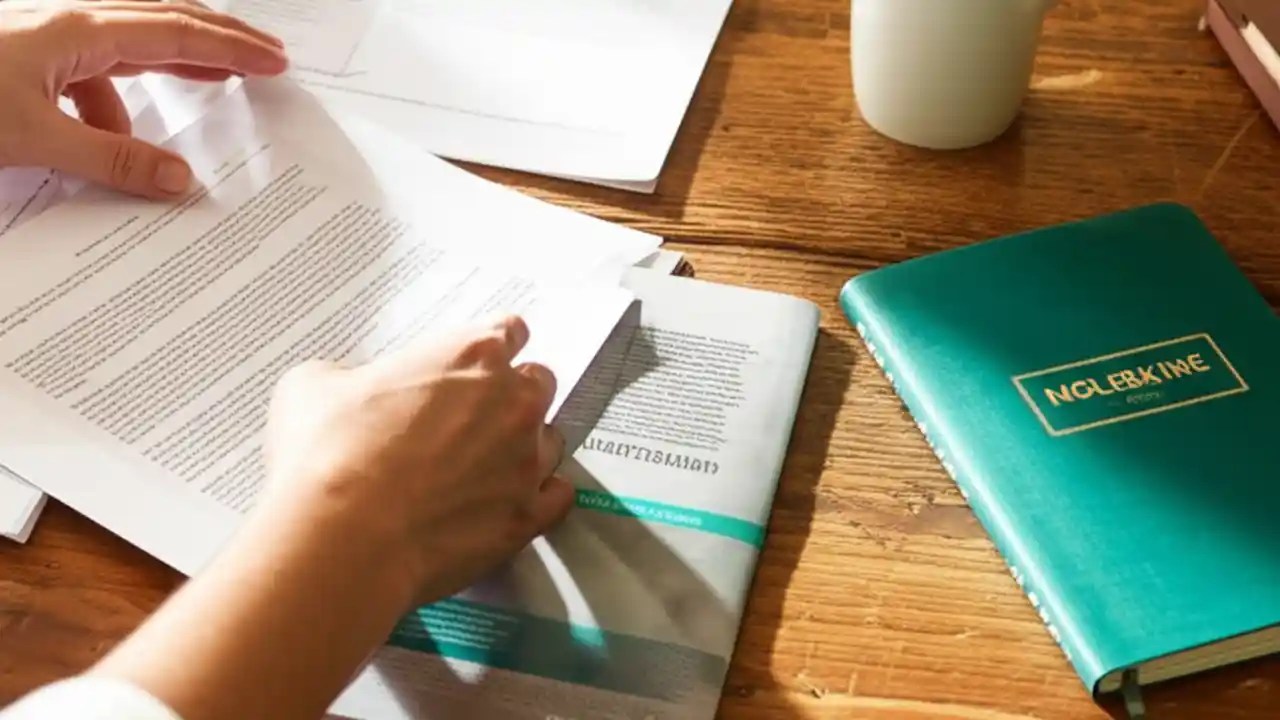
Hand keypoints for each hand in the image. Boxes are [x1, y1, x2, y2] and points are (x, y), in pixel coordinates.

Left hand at [0, 1, 287, 197]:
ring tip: (213, 89)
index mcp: (79, 33)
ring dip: (173, 69)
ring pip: (130, 49)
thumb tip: (179, 179)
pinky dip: (118, 105)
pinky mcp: (30, 64)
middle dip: (219, 40)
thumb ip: (112, 158)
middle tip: (266, 56)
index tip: (276, 60)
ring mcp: (48, 42)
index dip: (231, 48)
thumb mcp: (33, 138)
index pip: (176, 35)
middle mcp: (69, 26)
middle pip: (163, 22)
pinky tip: (114, 138)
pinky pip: (93, 77)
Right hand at [263, 316, 575, 606]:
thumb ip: (351, 377)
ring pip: (551, 441)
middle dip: (513, 395)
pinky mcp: (528, 517)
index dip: (491, 347)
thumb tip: (351, 391)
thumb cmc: (326, 455)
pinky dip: (539, 497)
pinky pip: (557, 496)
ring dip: (525, 448)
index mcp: (470, 354)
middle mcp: (513, 401)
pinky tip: (510, 502)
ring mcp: (527, 460)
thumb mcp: (313, 386)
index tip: (478, 362)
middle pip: (539, 383)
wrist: (343, 538)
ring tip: (485, 469)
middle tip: (475, 417)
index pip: (508, 331)